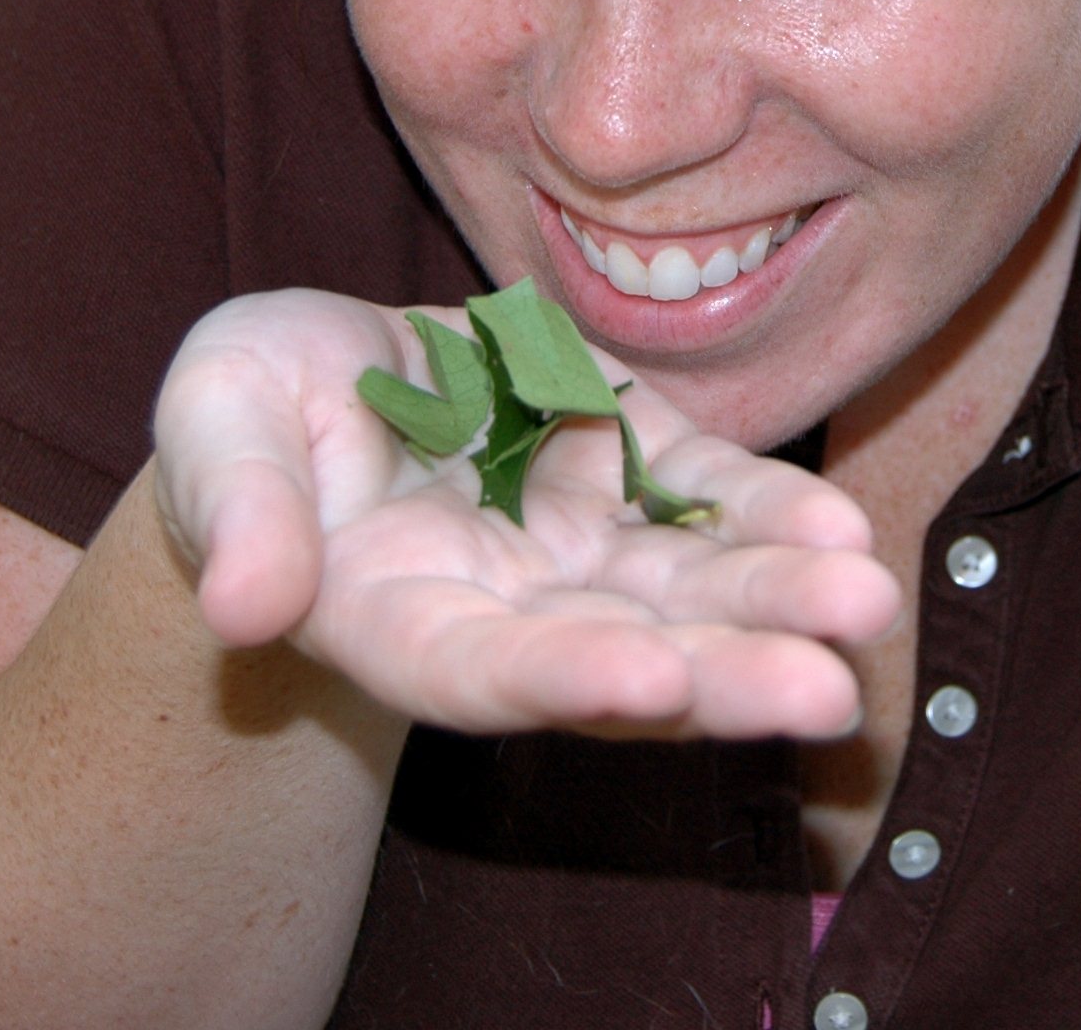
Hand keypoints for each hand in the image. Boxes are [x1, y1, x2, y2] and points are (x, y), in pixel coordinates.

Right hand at [148, 289, 900, 737]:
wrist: (309, 387)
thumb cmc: (245, 418)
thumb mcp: (216, 429)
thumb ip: (239, 516)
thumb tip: (247, 606)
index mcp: (391, 619)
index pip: (479, 670)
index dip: (561, 677)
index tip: (650, 682)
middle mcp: (503, 609)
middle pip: (618, 658)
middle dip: (722, 675)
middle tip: (822, 692)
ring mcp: (573, 546)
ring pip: (687, 592)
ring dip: (775, 605)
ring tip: (864, 603)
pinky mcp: (624, 466)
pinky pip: (706, 502)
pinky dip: (769, 518)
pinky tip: (839, 533)